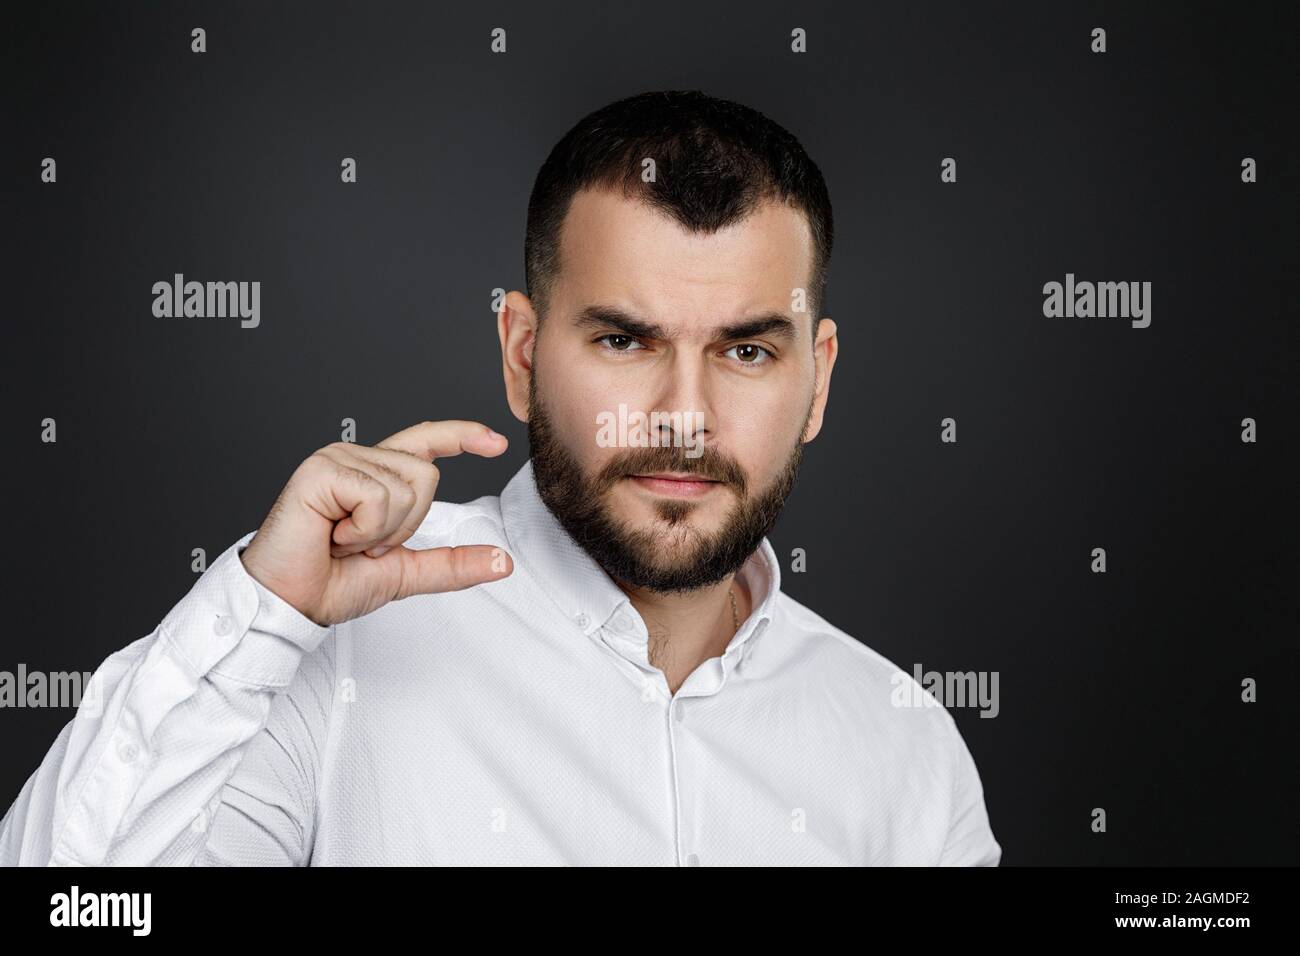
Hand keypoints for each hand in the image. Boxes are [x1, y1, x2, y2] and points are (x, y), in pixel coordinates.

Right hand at [239, 420, 513, 625]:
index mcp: (376, 475)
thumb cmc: (332, 582)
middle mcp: (357, 458)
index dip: (463, 437)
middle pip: (427, 474)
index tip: (496, 443)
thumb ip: (454, 563)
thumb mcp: (408, 571)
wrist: (291, 602)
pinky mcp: (321, 470)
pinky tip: (332, 535)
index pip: (426, 442)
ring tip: (343, 541)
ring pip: (405, 488)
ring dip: (380, 532)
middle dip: (405, 525)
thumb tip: (503, 562)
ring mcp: (337, 459)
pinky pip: (377, 497)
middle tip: (362, 545)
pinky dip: (363, 530)